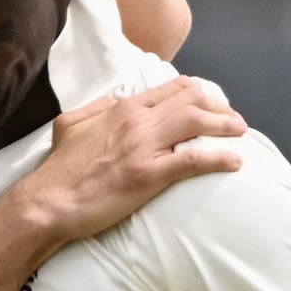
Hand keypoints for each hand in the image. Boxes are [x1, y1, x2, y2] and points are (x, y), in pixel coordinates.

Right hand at [27, 76, 245, 248]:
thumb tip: (117, 99)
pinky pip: (192, 159)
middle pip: (191, 101)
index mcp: (122, 108)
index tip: (213, 103)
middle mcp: (137, 121)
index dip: (198, 93)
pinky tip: (235, 161)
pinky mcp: (149, 175)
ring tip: (241, 134)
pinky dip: (218, 158)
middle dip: (219, 107)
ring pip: (196, 123)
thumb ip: (97, 107)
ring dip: (225, 126)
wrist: (49, 201)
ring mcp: (144, 147)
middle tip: (235, 120)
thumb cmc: (59, 169)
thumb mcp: (71, 124)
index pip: (171, 89)